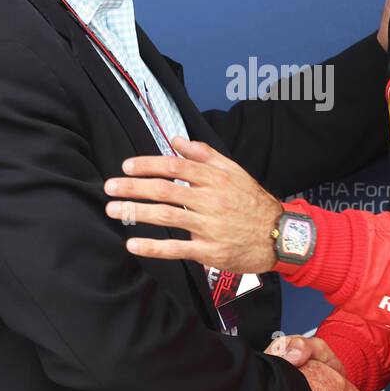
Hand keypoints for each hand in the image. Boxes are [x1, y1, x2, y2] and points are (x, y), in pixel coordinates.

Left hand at [104, 137, 281, 272]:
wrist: (280, 236)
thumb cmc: (253, 202)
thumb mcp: (234, 171)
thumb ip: (204, 154)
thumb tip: (176, 140)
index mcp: (215, 178)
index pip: (175, 166)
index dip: (148, 164)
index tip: (126, 166)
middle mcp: (211, 200)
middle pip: (165, 190)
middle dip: (133, 187)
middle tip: (109, 187)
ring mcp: (210, 226)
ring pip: (167, 216)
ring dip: (136, 212)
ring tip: (113, 210)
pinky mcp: (210, 251)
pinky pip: (177, 248)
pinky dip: (153, 246)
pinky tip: (132, 243)